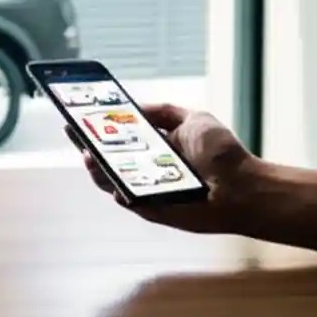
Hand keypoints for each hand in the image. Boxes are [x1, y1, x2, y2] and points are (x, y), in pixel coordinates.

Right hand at [65, 103, 258, 233]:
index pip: (117, 136)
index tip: (79, 114)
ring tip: (89, 155)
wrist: (243, 185)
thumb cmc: (222, 154)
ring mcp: (145, 189)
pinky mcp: (151, 210)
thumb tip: (134, 107)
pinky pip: (129, 201)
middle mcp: (145, 168)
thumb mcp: (193, 119)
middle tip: (73, 131)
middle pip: (106, 157)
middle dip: (87, 144)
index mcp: (152, 147)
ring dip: (97, 169)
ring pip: (111, 180)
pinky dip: (119, 192)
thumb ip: (164, 112)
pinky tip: (114, 183)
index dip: (97, 126)